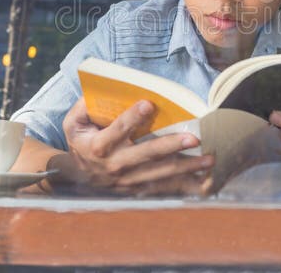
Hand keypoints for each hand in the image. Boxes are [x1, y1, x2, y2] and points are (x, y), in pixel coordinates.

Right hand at [59, 98, 213, 196]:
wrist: (76, 177)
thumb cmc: (80, 141)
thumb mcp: (72, 122)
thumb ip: (84, 106)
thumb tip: (103, 90)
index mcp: (99, 146)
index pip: (117, 129)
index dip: (132, 117)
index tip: (149, 104)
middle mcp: (115, 165)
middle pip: (146, 154)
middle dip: (171, 145)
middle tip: (194, 138)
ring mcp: (128, 180)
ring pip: (161, 173)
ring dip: (186, 167)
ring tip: (208, 160)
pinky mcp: (137, 189)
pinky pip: (163, 188)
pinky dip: (184, 185)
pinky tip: (204, 180)